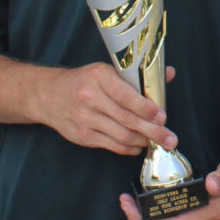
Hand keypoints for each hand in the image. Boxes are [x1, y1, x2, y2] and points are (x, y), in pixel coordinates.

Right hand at [36, 63, 177, 155]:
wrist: (48, 95)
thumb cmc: (85, 81)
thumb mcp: (107, 71)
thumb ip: (138, 76)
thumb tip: (169, 74)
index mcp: (99, 77)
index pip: (126, 96)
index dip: (146, 108)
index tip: (162, 116)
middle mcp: (90, 98)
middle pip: (127, 119)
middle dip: (152, 131)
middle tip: (170, 138)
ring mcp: (85, 119)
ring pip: (121, 135)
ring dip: (143, 141)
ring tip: (158, 141)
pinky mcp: (83, 135)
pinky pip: (111, 145)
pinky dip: (129, 148)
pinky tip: (139, 145)